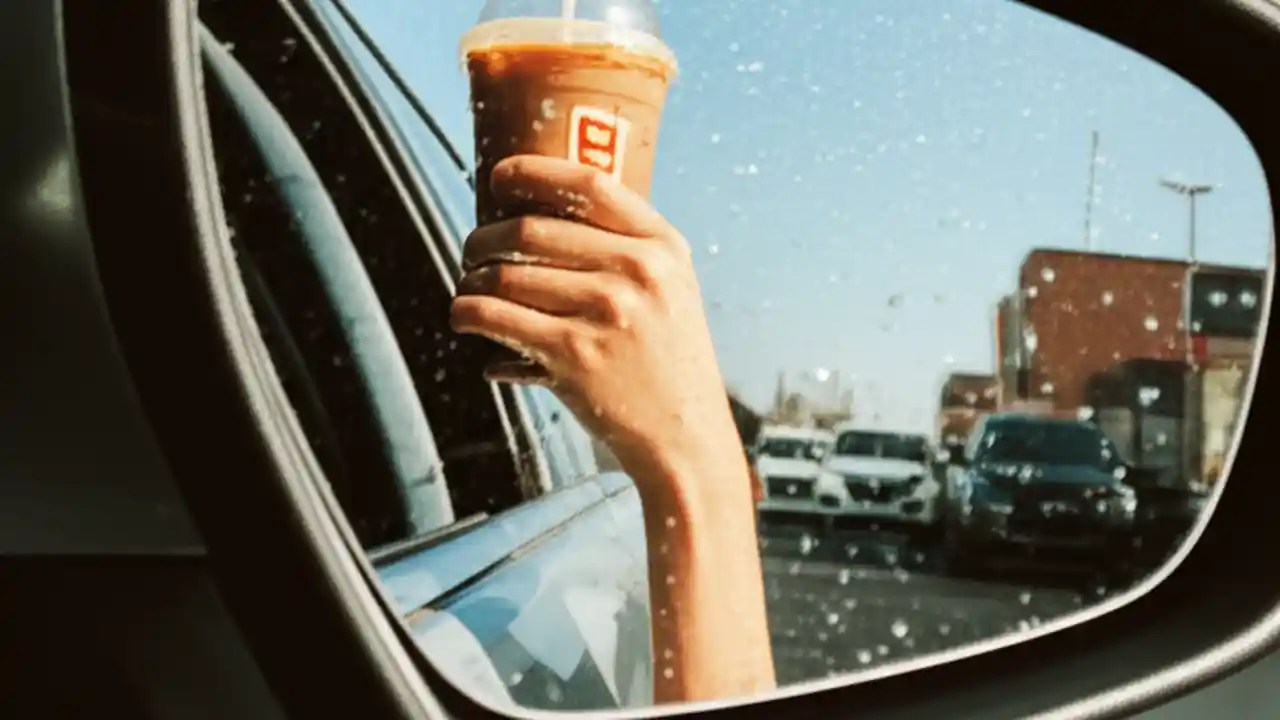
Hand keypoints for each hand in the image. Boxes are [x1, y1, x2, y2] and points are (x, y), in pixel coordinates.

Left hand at [451, 155, 742, 488]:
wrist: (685, 436)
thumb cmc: (666, 360)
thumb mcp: (670, 290)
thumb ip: (623, 248)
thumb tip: (533, 213)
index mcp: (662, 246)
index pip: (589, 184)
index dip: (533, 172)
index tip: (498, 177)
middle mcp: (638, 272)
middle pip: (531, 229)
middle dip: (484, 238)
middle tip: (471, 251)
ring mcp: (607, 312)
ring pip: (504, 274)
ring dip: (471, 280)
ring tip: (469, 290)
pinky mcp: (574, 355)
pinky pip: (494, 317)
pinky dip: (467, 314)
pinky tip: (465, 318)